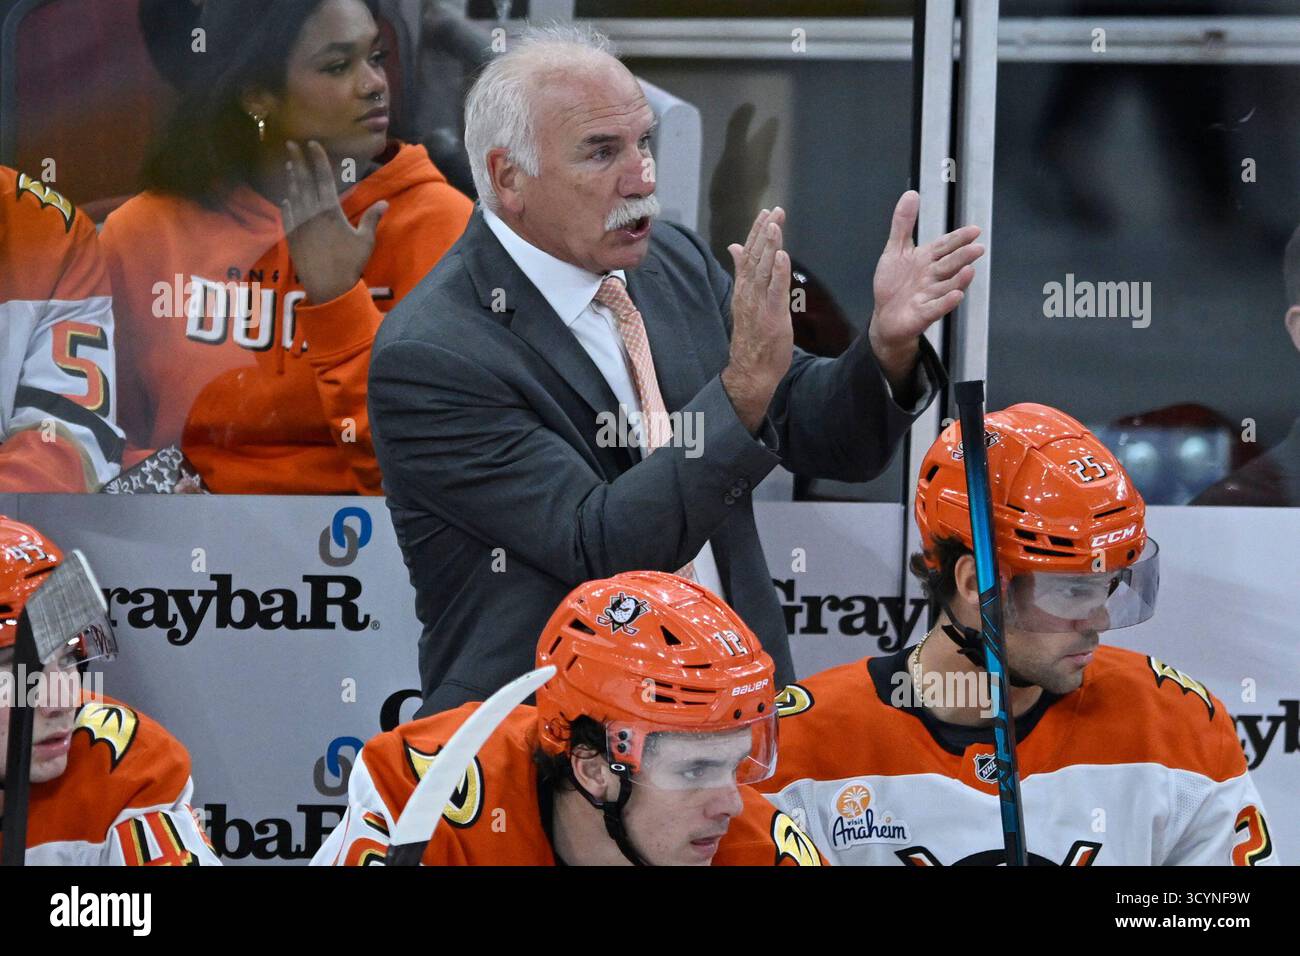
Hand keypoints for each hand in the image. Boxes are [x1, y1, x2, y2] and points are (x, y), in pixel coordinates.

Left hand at [282, 140, 387, 304]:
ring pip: (292, 194)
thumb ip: (372, 218)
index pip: (323, 177)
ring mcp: (298, 223)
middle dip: (297, 160)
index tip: (312, 144)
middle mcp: (310, 212)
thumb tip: (384, 203)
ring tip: (289, 165)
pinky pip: (286, 214)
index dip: (318, 159)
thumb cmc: (350, 263)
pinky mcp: (291, 236)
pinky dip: (286, 203)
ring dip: (291, 178)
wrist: (327, 286)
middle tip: (290, 144)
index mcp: (330, 210)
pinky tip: (286, 198)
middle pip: (302, 180)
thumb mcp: (365, 240)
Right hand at [722, 207, 793, 432]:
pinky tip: (783, 256)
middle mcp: (748, 293)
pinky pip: (775, 290)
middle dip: (765, 232)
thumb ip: (743, 273)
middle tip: (774, 211)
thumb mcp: (745, 301)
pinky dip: (779, 272)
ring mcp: (758, 304)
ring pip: (764, 269)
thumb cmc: (752, 337)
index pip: (748, 254)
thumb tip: (735, 248)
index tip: (766, 213)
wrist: (751, 369)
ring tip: (775, 225)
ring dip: (770, 246)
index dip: (757, 232)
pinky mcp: (771, 316)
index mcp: (743, 289)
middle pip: (755, 257)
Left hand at [868, 190, 983, 381]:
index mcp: (927, 259)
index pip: (945, 246)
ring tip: (969, 271)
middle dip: (962, 257)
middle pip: (949, 264)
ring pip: (947, 286)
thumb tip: (911, 194)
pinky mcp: (923, 314)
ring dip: (958, 279)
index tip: (974, 230)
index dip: (958, 238)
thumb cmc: (893, 284)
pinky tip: (956, 296)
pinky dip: (946, 302)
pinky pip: (936, 308)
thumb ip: (903, 224)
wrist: (885, 316)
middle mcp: (932, 276)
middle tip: (977, 248)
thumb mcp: (895, 250)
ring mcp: (930, 295)